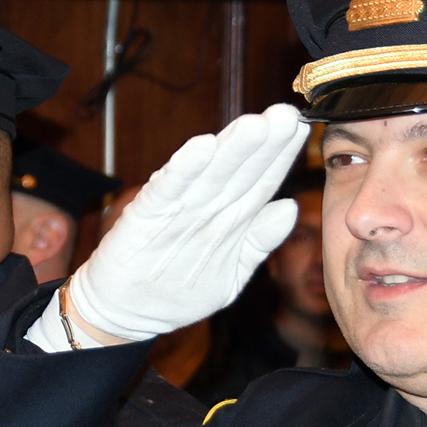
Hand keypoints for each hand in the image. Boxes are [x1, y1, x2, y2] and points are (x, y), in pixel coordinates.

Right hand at [66, 104, 308, 341]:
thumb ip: (259, 241)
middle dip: (262, 143)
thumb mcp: (231, 274)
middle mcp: (204, 208)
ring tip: (254, 124)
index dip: (280, 155)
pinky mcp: (143, 219)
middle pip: (238, 172)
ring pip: (208, 176)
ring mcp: (174, 212)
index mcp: (229, 218)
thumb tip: (291, 207)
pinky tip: (201, 149)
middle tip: (285, 114)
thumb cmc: (179, 288)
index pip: (261, 181)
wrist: (125, 312)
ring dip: (231, 150)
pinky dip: (183, 171)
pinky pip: (166, 193)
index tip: (302, 128)